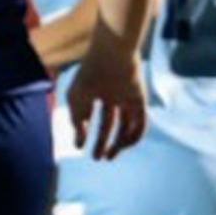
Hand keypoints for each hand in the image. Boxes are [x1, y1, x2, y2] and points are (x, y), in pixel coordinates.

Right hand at [66, 24, 147, 160]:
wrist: (110, 56)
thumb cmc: (89, 75)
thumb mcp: (75, 101)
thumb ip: (76, 122)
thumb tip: (79, 144)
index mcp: (95, 92)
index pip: (91, 116)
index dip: (85, 131)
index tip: (80, 147)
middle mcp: (112, 96)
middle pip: (109, 124)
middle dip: (102, 141)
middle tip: (97, 158)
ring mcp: (127, 98)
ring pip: (125, 126)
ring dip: (119, 143)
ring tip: (109, 156)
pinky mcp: (140, 100)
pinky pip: (140, 123)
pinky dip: (133, 136)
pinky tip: (123, 145)